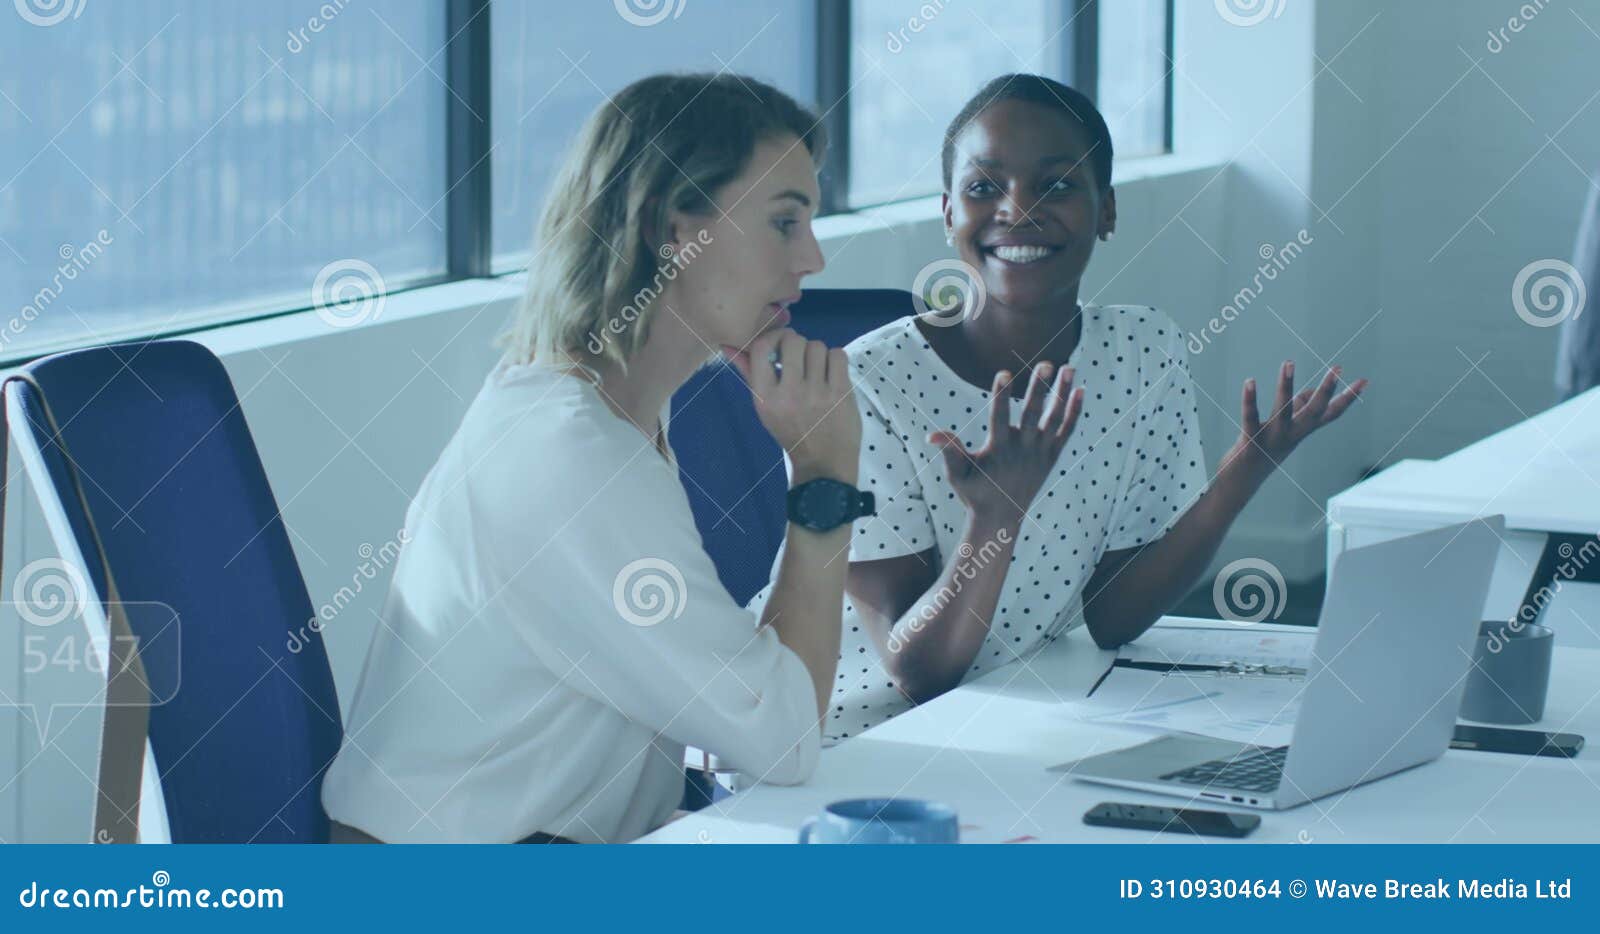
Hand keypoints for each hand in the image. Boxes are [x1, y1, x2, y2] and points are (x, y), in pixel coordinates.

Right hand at [729, 329, 859, 482]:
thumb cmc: (790, 431)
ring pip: (817, 346)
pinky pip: (837, 354)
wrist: (823, 463)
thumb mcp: (764, 406)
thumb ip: (749, 372)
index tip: (779, 347)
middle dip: (797, 345)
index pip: (761, 347)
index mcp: (765, 397)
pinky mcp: (841, 392)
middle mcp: (789, 393)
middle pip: (793, 341)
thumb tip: (730, 344)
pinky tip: (831, 375)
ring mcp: (817, 392)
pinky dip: (835, 360)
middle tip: (800, 361)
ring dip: (817, 355)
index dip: (773, 338)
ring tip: (817, 372)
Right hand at [929, 364, 1083, 526]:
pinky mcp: (1051, 456)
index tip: (1004, 372)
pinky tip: (1081, 390)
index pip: (1000, 418)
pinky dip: (1074, 411)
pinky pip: (1066, 431)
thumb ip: (950, 452)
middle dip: (1039, 389)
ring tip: (1069, 366)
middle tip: (1045, 363)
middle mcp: (1023, 451)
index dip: (1001, 395)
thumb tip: (932, 436)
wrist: (1001, 518)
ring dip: (1062, 393)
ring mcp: (1040, 454)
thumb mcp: (957, 474)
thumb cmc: (974, 492)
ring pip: (1055, 419)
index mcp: (999, 451)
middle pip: (1033, 415)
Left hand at [1226, 360, 1366, 475]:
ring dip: (1285, 385)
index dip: (1347, 399)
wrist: (1242, 484)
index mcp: (1301, 432)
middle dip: (1326, 390)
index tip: (1364, 380)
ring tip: (1289, 362)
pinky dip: (1250, 400)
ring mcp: (1272, 440)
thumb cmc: (1263, 451)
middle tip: (1338, 368)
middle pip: (1314, 412)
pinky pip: (1250, 419)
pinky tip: (1250, 381)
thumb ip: (1298, 410)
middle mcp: (1291, 436)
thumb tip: (1310, 391)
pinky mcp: (1250, 443)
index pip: (1330, 414)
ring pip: (1282, 411)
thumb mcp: (1285, 430)